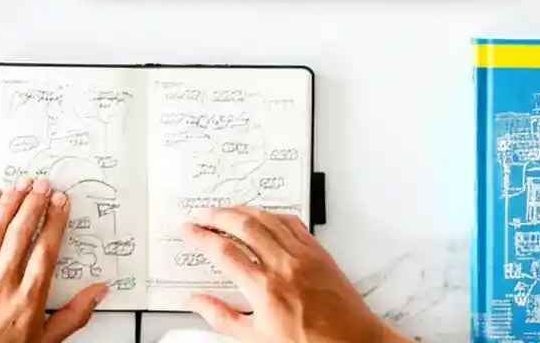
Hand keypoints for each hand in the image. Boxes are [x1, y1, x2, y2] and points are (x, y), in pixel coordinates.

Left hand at [0, 177, 106, 342]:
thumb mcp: (46, 341)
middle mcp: (3, 285)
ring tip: (20, 185)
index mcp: (29, 299)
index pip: (46, 249)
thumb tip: (99, 292)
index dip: (55, 220)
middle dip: (34, 204)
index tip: (61, 202)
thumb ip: (75, 314)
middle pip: (21, 233)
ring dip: (9, 204)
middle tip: (43, 184)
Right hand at [181, 207, 408, 342]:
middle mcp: (284, 265)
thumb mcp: (256, 337)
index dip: (200, 236)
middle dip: (215, 215)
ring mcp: (303, 254)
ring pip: (266, 217)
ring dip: (240, 209)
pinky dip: (271, 214)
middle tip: (200, 215)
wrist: (352, 341)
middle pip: (242, 225)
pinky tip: (262, 215)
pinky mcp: (318, 250)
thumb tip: (195, 303)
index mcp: (265, 289)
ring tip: (224, 211)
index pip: (223, 251)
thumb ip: (222, 317)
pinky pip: (291, 221)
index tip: (188, 230)